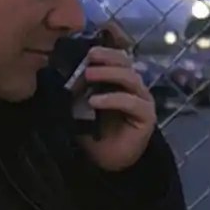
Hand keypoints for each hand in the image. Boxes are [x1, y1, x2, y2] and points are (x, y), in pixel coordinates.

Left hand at [76, 46, 156, 171]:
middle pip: (126, 62)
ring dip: (108, 74)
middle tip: (89, 56)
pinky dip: (112, 99)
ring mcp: (142, 100)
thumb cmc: (94, 132)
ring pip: (130, 78)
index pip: (117, 57)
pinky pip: (131, 102)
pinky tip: (94, 101)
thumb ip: (78, 88)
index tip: (86, 48)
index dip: (104, 50)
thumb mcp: (80, 106)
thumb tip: (64, 71)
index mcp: (119, 80)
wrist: (106, 161)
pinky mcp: (146, 116)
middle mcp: (134, 86)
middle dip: (107, 56)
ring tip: (88, 75)